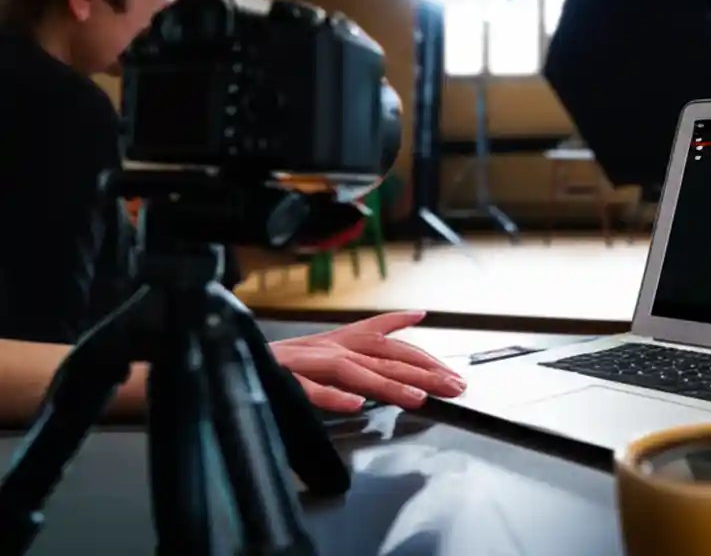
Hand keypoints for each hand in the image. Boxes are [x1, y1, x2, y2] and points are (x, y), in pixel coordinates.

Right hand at [269, 311, 465, 412]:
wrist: (239, 354)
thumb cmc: (288, 357)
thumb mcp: (332, 345)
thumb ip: (369, 336)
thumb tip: (411, 321)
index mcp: (346, 342)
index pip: (393, 344)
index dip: (424, 355)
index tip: (453, 370)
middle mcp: (334, 348)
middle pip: (386, 359)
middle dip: (424, 373)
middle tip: (454, 386)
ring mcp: (312, 363)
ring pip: (356, 373)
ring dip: (388, 385)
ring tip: (416, 397)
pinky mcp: (288, 378)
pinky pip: (312, 389)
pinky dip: (332, 397)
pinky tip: (353, 405)